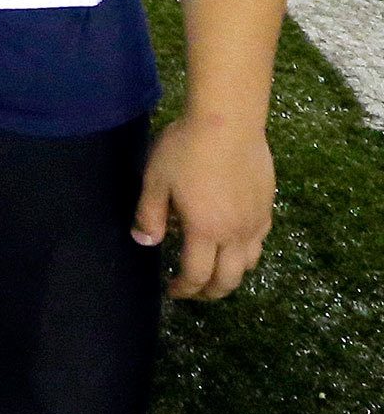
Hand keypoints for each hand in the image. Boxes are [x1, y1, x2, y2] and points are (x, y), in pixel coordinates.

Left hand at [133, 114, 275, 299]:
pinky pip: (260, 242)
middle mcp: (235, 234)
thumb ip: (149, 215)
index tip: (173, 292)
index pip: (196, 275)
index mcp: (205, 231)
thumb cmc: (186, 148)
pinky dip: (247, 253)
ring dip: (231, 276)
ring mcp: (255, 222)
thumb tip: (145, 243)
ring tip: (215, 270)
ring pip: (248, 265)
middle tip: (195, 290)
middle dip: (210, 292)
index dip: (184, 289)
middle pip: (228, 280)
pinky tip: (236, 242)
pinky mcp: (267, 207)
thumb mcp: (156, 179)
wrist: (228, 120)